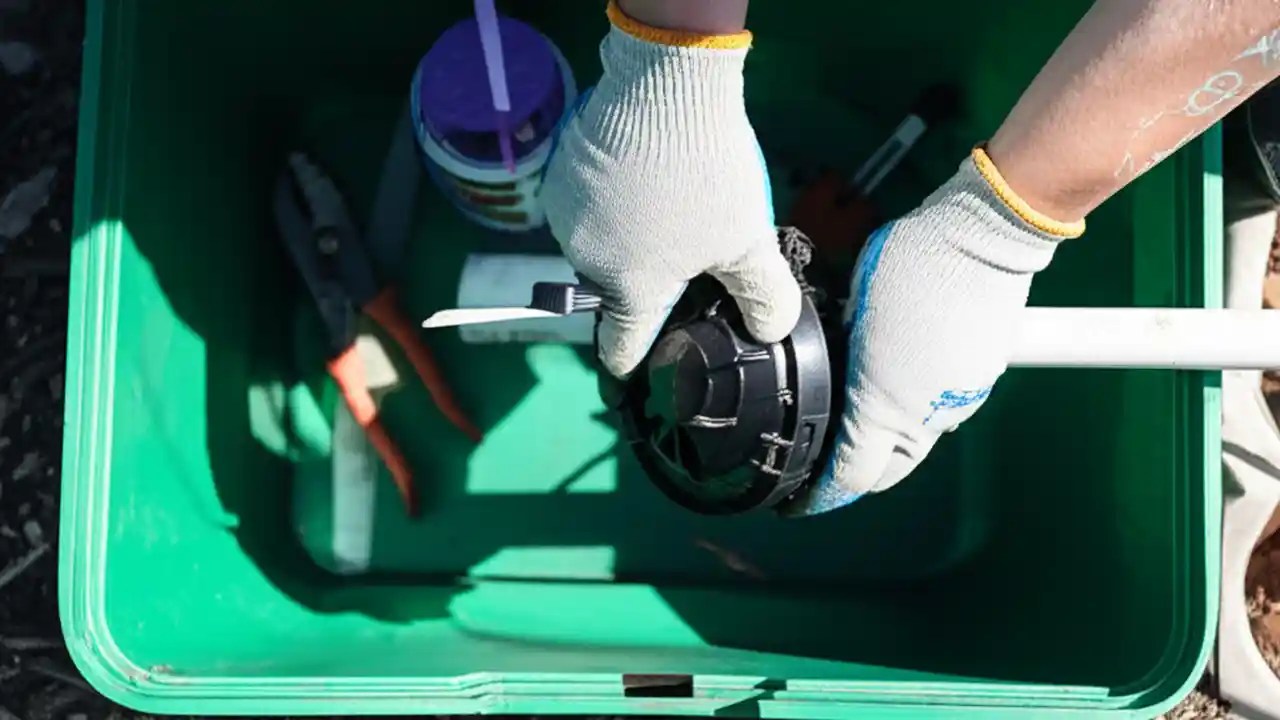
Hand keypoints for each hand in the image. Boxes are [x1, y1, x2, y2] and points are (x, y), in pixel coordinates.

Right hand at [539, 1, 800, 378]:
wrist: (665, 83)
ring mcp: (566, 218)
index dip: (638, 361)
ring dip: (627, 235)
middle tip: (688, 245)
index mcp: (630, 291)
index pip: (619, 351)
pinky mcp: (557, 176)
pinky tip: (641, 174)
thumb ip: (764, 294)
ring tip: (669, 200)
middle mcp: (586, 264)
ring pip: (601, 244)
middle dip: (649, 276)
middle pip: (618, 289)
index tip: (651, 356)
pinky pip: (585, 204)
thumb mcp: (749, 239)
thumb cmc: (707, 173)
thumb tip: (772, 330)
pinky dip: (608, 199)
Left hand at [781, 147, 1081, 516]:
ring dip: (888, 439)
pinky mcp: (980, 382)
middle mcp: (926, 417)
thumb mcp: (850, 308)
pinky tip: (900, 381)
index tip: (799, 499)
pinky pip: (941, 413)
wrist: (985, 238)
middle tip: (828, 460)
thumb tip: (829, 360)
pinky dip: (917, 410)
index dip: (821, 495)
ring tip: (860, 417)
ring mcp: (958, 402)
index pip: (850, 476)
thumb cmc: (910, 264)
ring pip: (916, 443)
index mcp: (883, 405)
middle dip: (856, 474)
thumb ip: (838, 350)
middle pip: (886, 473)